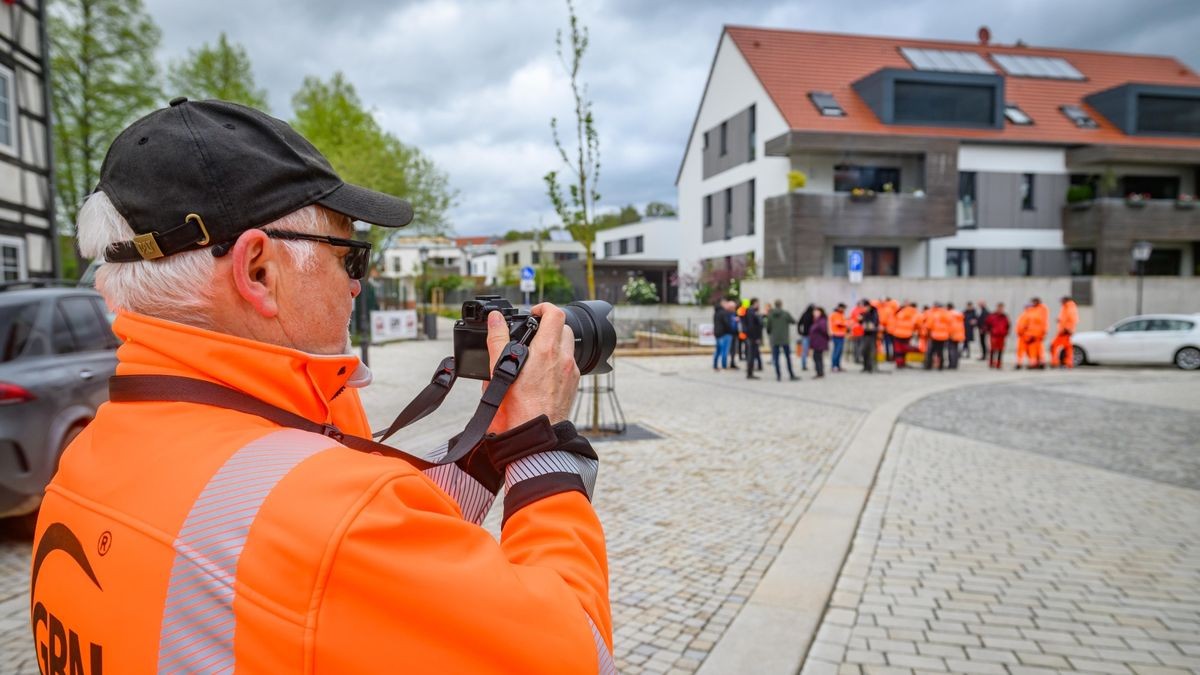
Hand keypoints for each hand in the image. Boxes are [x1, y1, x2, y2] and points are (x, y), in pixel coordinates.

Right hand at [484, 304, 579, 432]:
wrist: (534, 436)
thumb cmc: (516, 409)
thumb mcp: (499, 371)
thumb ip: (497, 340)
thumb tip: (495, 319)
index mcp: (546, 350)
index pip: (555, 314)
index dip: (544, 307)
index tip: (534, 312)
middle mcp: (563, 359)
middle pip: (564, 328)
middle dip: (550, 325)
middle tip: (534, 332)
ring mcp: (571, 373)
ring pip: (568, 347)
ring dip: (555, 343)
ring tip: (536, 353)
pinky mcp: (573, 386)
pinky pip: (569, 365)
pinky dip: (558, 361)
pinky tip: (543, 373)